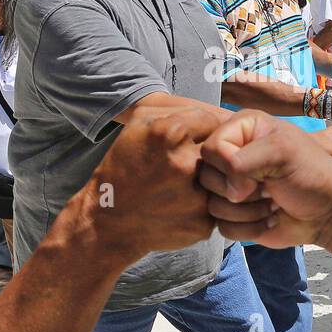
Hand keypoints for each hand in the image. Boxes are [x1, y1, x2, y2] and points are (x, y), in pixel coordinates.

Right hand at [89, 105, 271, 258]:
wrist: (107, 221)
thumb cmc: (124, 167)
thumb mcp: (139, 124)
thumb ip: (175, 108)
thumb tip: (210, 110)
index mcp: (169, 133)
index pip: (211, 118)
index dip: (206, 128)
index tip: (199, 137)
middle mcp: (186, 164)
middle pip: (221, 147)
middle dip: (213, 152)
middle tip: (192, 162)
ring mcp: (196, 197)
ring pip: (223, 177)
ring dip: (214, 178)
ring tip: (186, 185)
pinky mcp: (202, 223)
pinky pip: (216, 204)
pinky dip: (206, 203)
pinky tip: (184, 205)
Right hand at [199, 111, 331, 247]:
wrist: (328, 211)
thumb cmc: (311, 174)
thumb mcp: (282, 152)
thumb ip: (242, 161)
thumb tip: (230, 193)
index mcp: (242, 130)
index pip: (210, 148)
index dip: (229, 165)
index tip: (260, 172)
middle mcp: (232, 156)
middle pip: (205, 177)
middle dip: (241, 190)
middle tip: (269, 186)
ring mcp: (231, 187)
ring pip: (212, 205)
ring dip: (249, 211)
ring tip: (272, 202)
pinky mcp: (234, 215)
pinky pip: (223, 227)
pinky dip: (250, 227)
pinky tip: (270, 218)